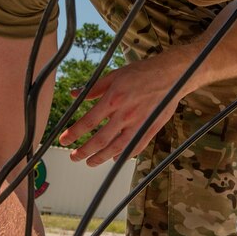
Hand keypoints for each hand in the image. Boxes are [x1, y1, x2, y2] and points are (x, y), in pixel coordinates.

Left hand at [59, 52, 190, 164]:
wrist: (172, 75)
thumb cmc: (142, 72)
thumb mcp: (114, 76)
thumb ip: (94, 88)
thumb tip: (75, 94)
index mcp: (114, 99)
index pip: (88, 122)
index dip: (74, 134)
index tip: (64, 140)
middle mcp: (125, 114)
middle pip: (100, 140)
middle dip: (84, 151)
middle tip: (74, 157)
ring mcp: (139, 124)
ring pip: (116, 148)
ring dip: (100, 158)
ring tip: (90, 162)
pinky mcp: (151, 129)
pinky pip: (135, 147)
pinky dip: (123, 155)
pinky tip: (114, 159)